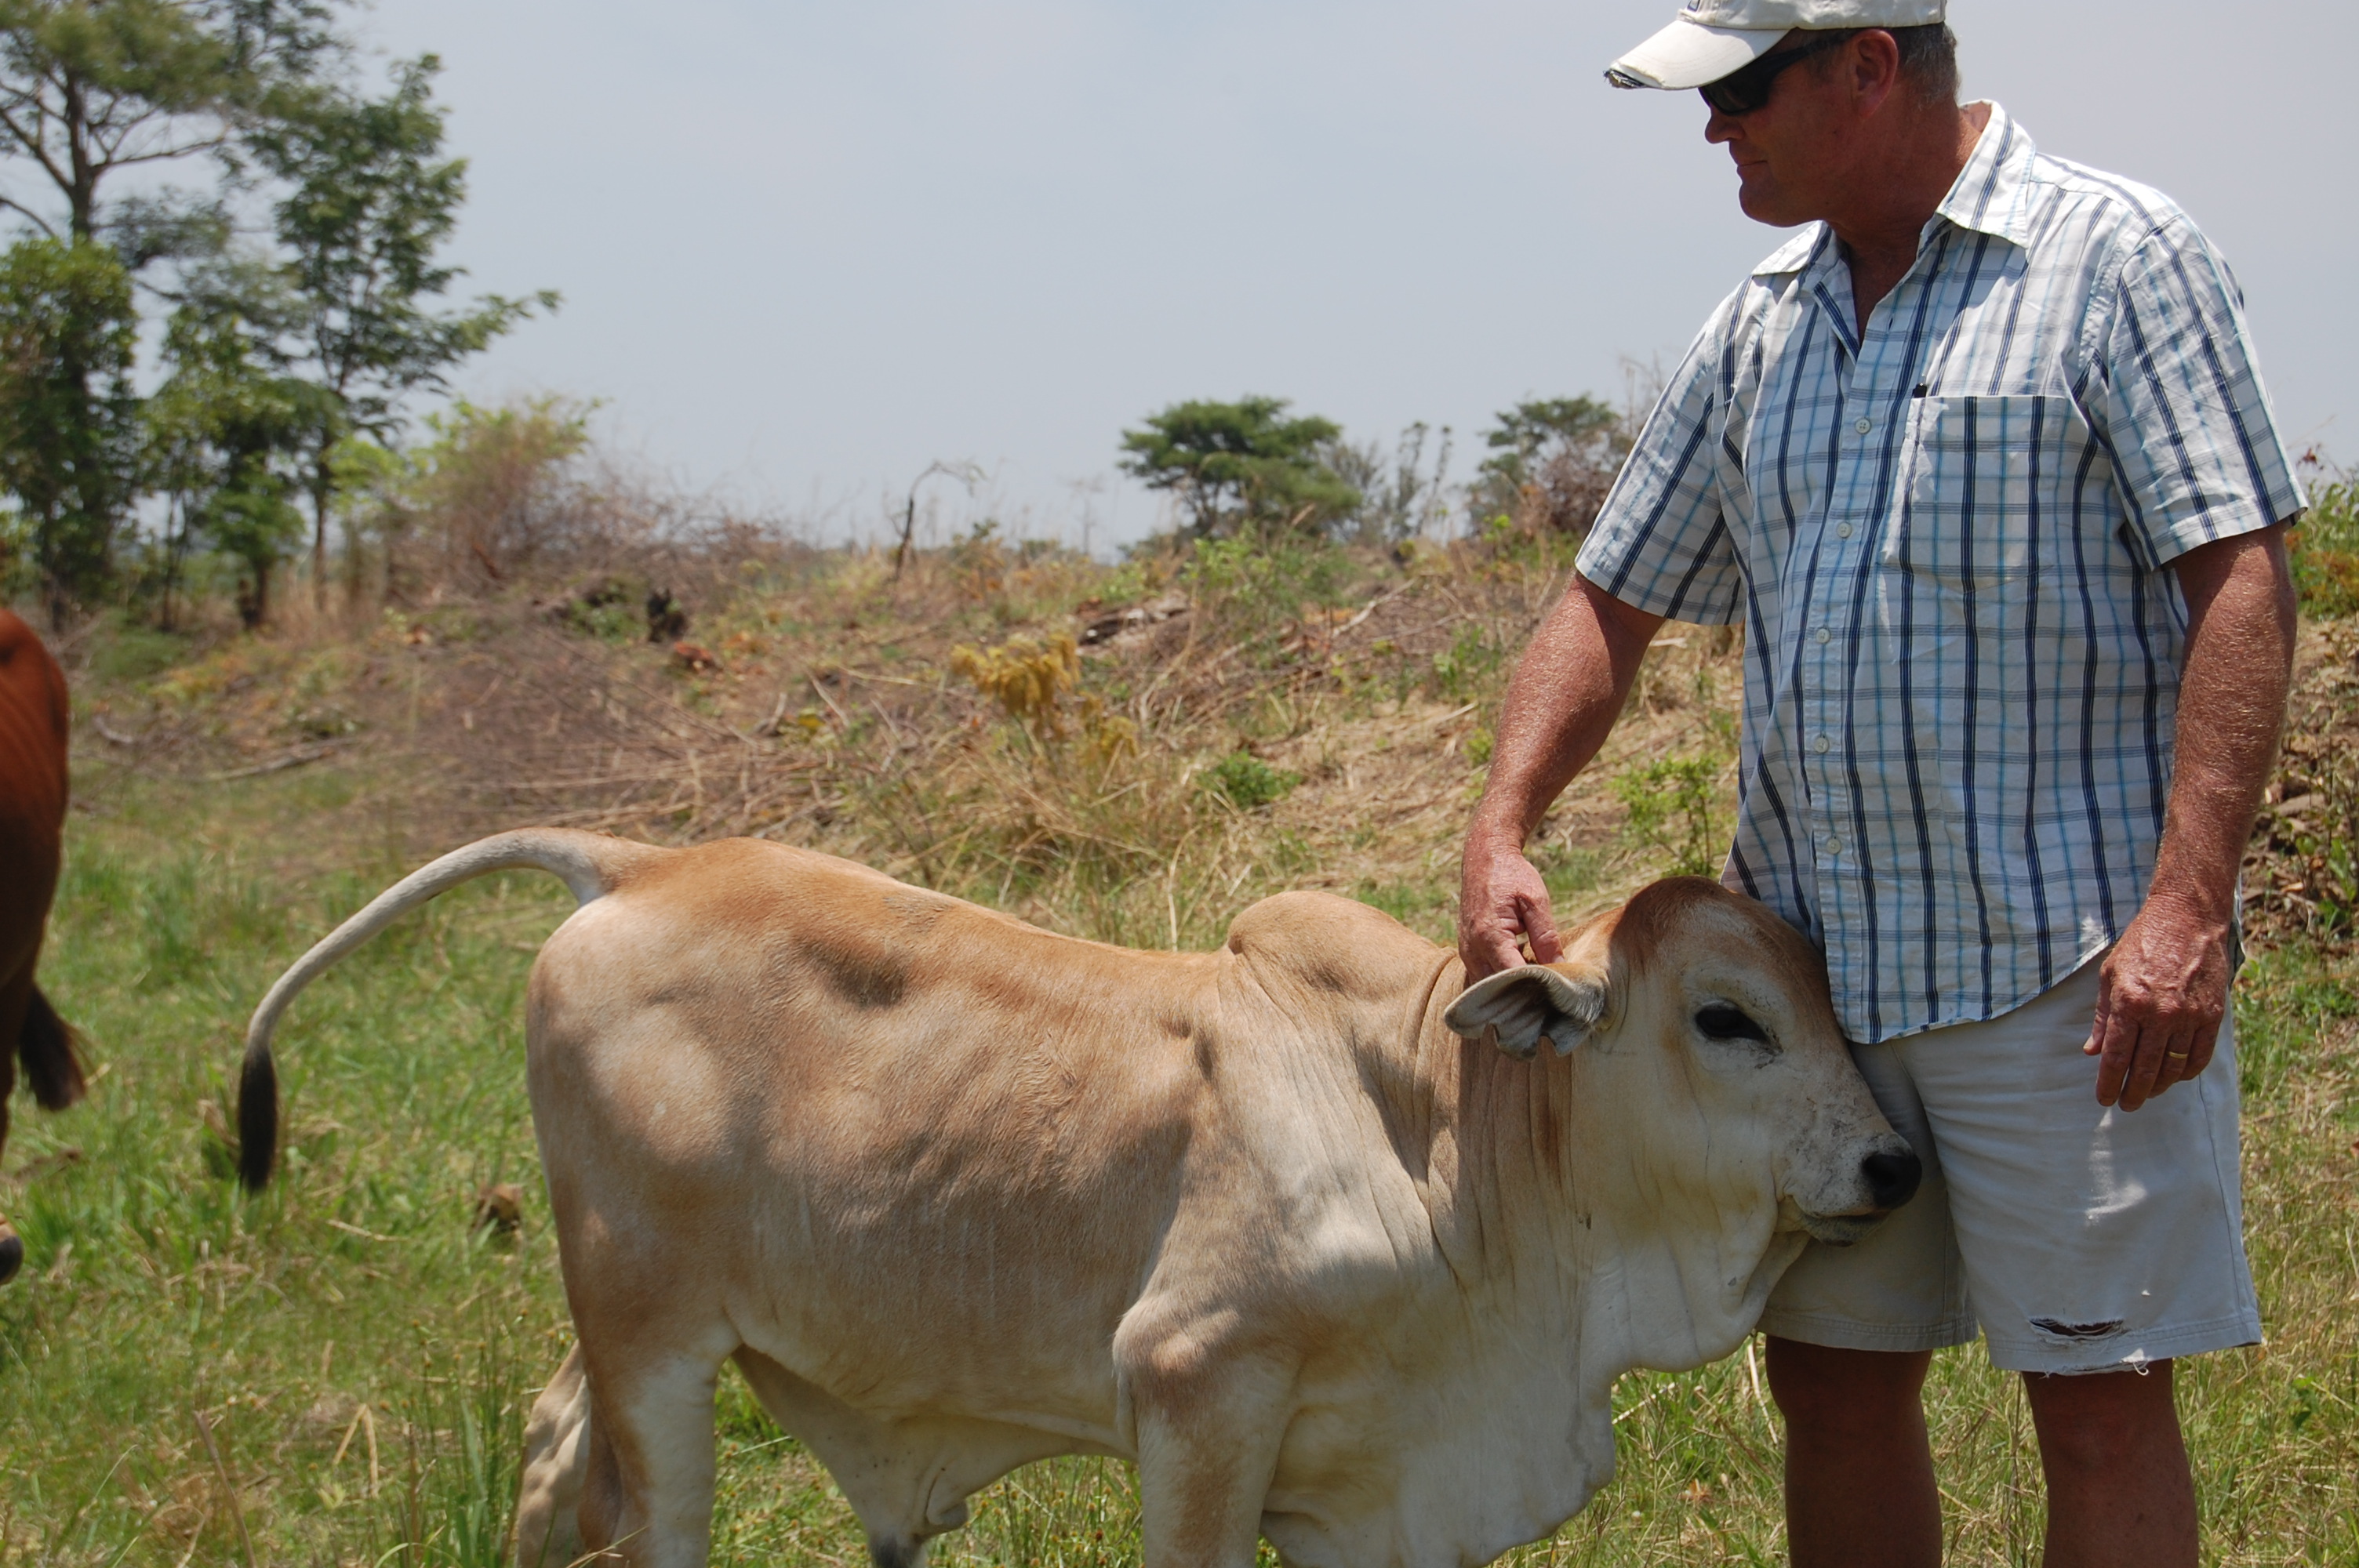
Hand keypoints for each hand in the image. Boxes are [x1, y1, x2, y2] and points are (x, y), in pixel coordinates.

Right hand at [1459, 830, 1563, 980]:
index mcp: (1490, 935)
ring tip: (1535, 988)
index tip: (1555, 992)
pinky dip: (1499, 979)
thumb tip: (1559, 968)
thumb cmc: (1512, 875)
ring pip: (1486, 985)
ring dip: (1508, 989)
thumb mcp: (1536, 902)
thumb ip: (1546, 937)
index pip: (1512, 976)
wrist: (1484, 857)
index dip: (1533, 987)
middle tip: (1547, 995)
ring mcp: (1466, 950)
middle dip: (1520, 993)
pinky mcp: (1466, 949)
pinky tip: (1520, 976)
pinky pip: (1481, 974)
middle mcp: (1473, 947)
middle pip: (1496, 988)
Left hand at [2085, 895, 2232, 1111]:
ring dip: (2158, 1086)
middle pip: (2145, 1069)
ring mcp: (2190, 1016)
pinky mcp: (2213, 1015)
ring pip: (2173, 1067)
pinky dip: (2186, 1072)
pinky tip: (2174, 1077)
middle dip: (2132, 1093)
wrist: (2187, 919)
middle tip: (2125, 1105)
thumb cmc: (2142, 945)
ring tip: (2147, 1093)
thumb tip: (2093, 1052)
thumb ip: (2103, 1017)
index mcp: (2129, 1003)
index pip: (2117, 1057)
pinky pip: (2200, 1056)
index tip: (2104, 1099)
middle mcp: (2160, 1014)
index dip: (2109, 1083)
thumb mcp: (2110, 975)